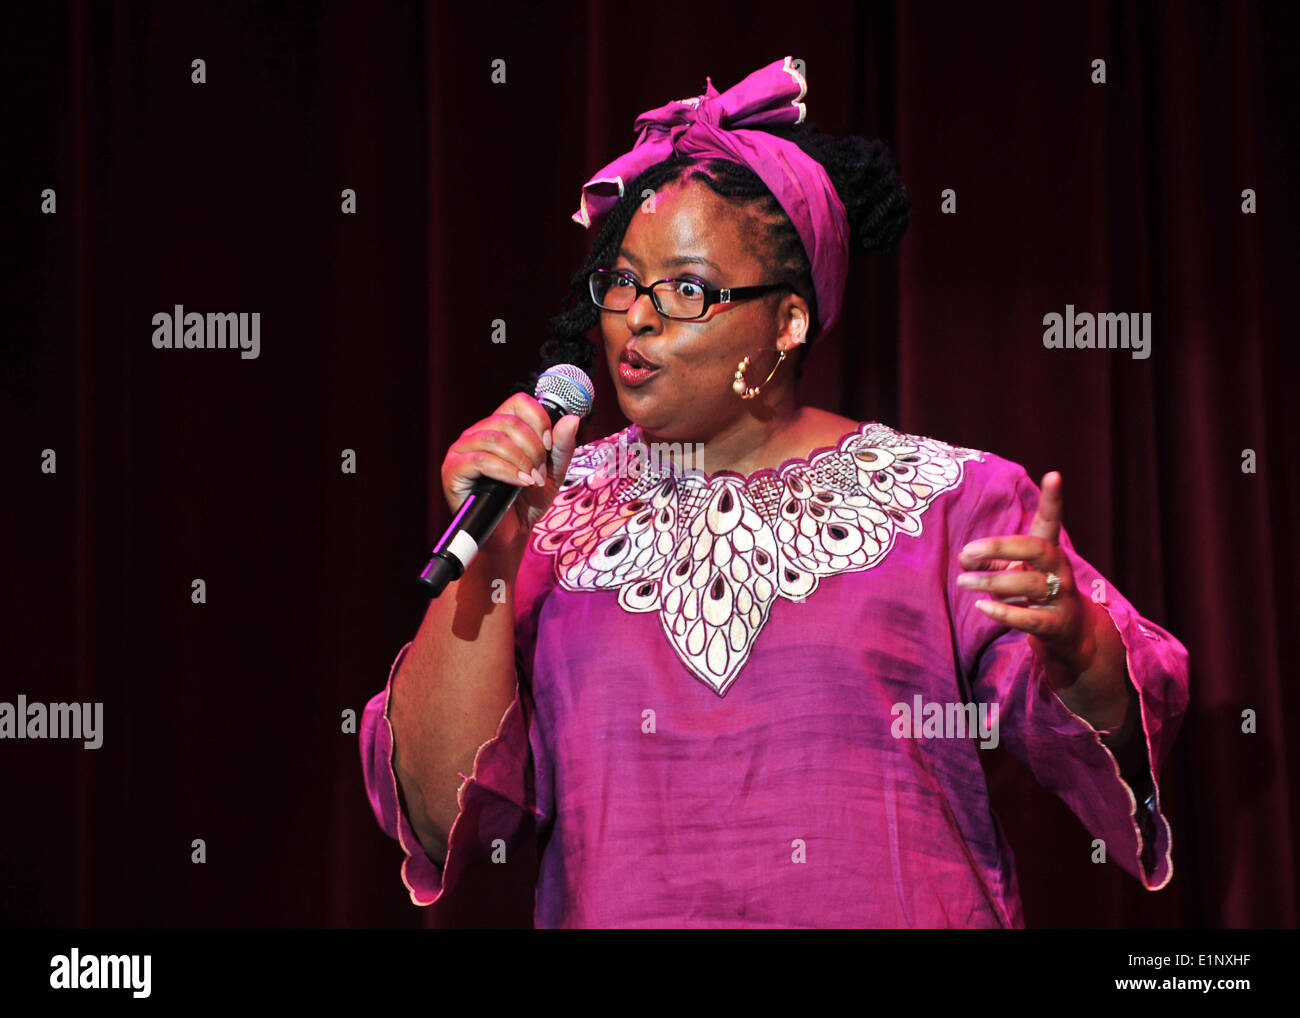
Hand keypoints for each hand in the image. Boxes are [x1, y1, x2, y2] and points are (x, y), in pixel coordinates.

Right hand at [440, 393, 581, 552]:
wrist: (510, 535)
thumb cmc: (526, 502)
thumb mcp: (553, 472)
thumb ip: (562, 446)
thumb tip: (571, 419)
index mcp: (498, 427)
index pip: (518, 402)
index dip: (539, 420)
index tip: (549, 445)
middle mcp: (477, 434)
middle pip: (509, 421)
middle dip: (533, 448)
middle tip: (540, 473)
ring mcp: (462, 451)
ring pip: (494, 438)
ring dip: (522, 460)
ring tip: (532, 481)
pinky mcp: (453, 470)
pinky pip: (481, 460)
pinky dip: (507, 471)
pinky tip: (520, 483)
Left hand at [956, 471, 1097, 676]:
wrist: (1070, 636)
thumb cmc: (1034, 595)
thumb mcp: (1013, 572)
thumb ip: (989, 561)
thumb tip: (963, 558)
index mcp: (1049, 552)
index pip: (1052, 521)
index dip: (1054, 499)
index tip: (1055, 474)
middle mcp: (1059, 570)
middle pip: (1037, 549)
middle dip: (1001, 547)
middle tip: (967, 552)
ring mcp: (1061, 597)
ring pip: (1030, 584)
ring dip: (992, 582)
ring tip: (964, 581)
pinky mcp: (1056, 625)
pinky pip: (1031, 618)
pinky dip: (1004, 613)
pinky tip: (982, 607)